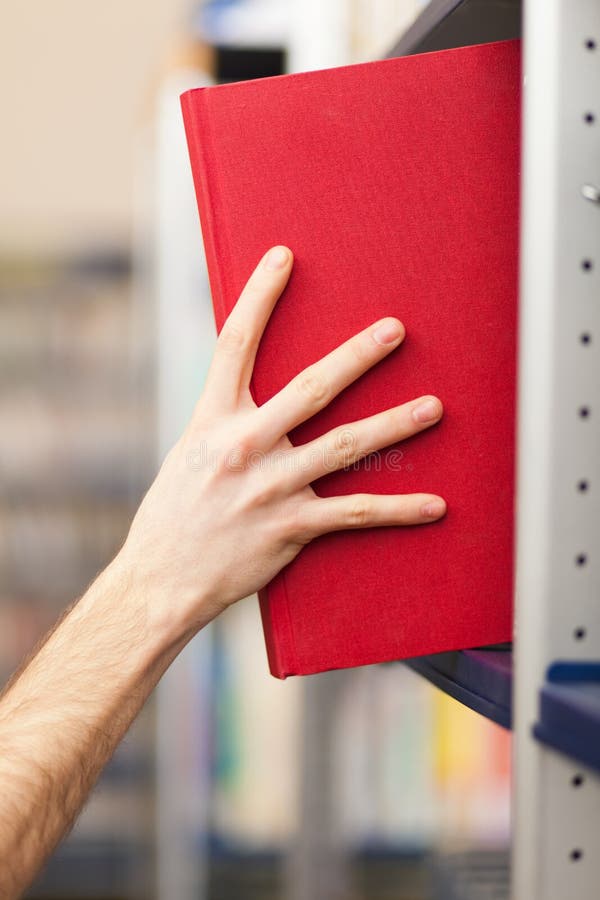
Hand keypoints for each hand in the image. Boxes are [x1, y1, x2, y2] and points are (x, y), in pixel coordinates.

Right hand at [118, 246, 445, 635]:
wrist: (161, 580)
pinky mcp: (291, 528)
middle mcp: (245, 446)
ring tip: (434, 406)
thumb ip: (228, 422)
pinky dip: (398, 509)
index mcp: (213, 420)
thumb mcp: (191, 453)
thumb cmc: (175, 514)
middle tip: (395, 330)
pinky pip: (355, 513)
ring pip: (345, 446)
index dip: (258, 297)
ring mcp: (271, 487)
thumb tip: (261, 394)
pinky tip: (435, 505)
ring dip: (394, 424)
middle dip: (356, 356)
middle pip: (311, 388)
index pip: (235, 344)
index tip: (283, 256)